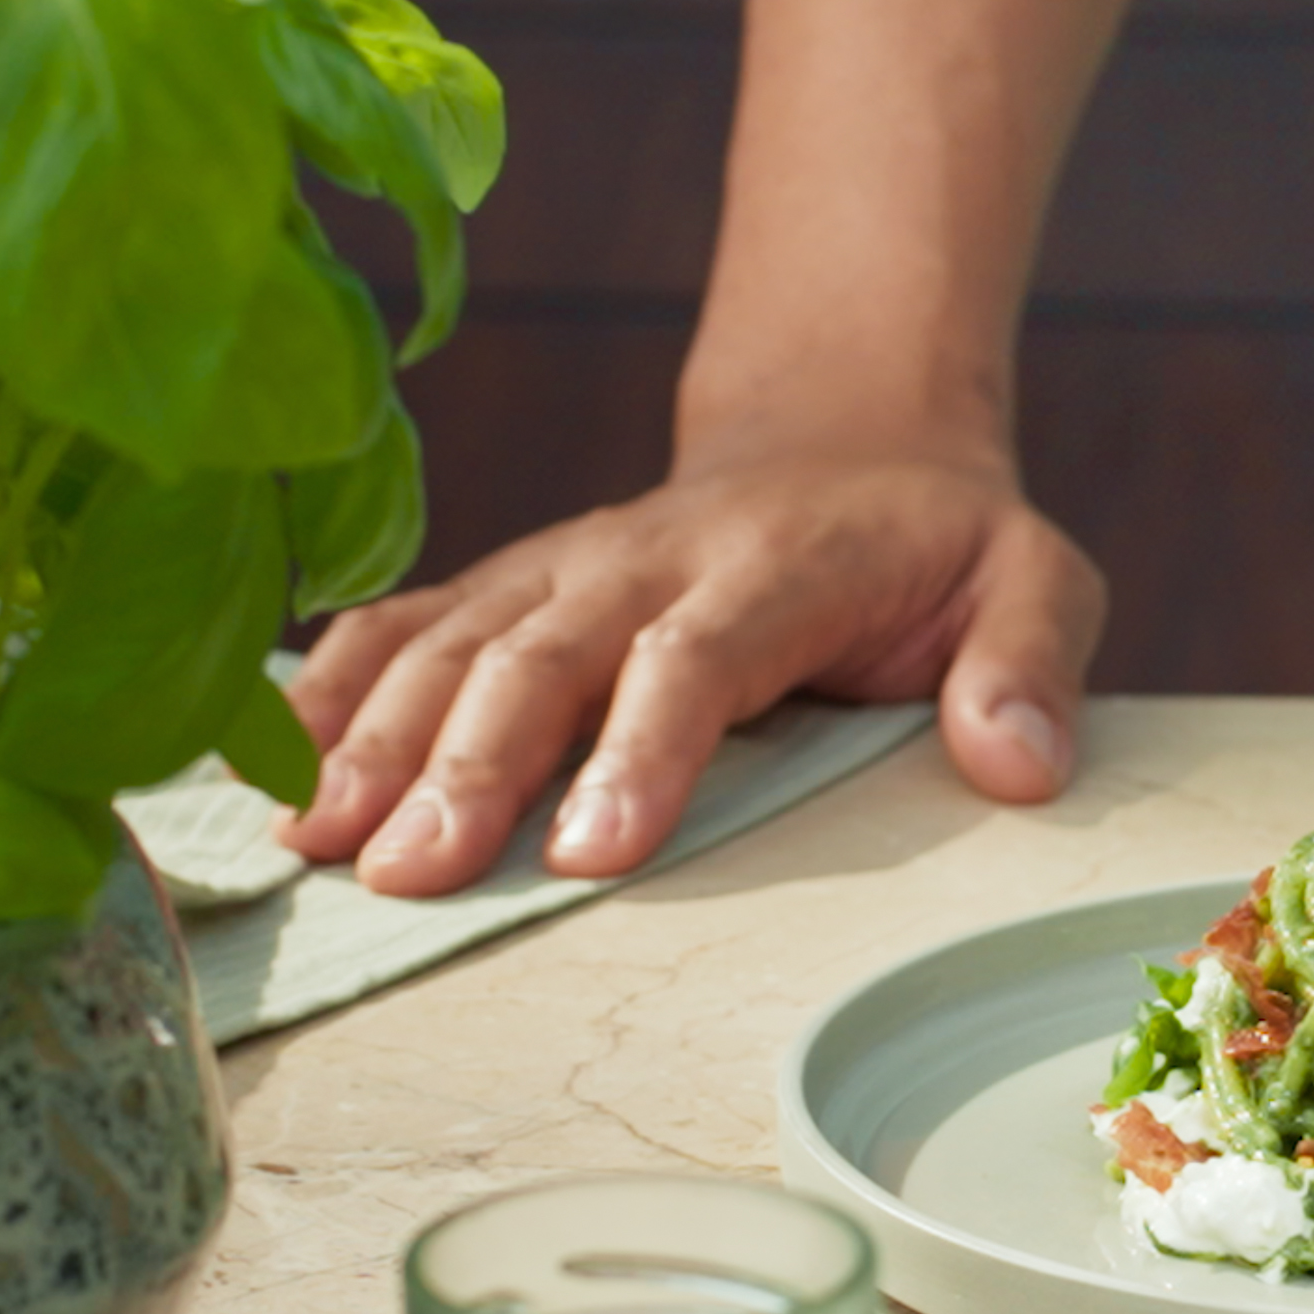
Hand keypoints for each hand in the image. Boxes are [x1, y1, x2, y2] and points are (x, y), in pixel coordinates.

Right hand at [277, 439, 1104, 895]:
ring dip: (379, 736)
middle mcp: (652, 557)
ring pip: (457, 640)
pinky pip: (411, 619)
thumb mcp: (1036, 577)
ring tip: (315, 841)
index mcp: (778, 567)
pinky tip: (278, 758)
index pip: (696, 658)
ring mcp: (571, 564)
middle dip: (469, 764)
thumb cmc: (945, 541)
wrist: (851, 438)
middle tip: (408, 875)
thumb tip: (1019, 765)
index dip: (638, 749)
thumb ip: (1034, 662)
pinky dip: (338, 679)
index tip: (589, 853)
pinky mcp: (518, 579)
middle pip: (544, 655)